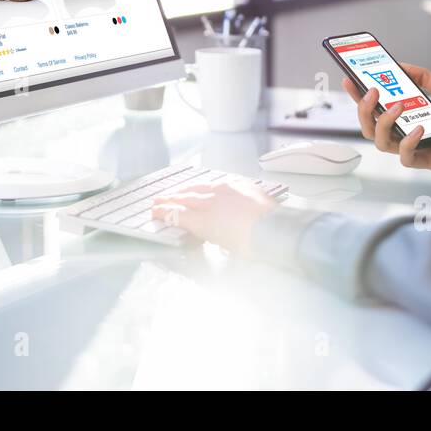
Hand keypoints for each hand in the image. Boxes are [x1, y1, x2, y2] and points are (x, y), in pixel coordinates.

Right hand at [151, 178, 279, 253]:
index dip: (164, 213)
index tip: (154, 212)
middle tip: (158, 199)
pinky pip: (217, 182)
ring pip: (199, 187)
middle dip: (169, 199)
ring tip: (177, 191)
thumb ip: (213, 237)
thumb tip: (210, 233)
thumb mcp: (227, 248)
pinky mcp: (239, 184)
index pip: (178, 215)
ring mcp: (225, 190)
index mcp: (205, 221)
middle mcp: (211, 202)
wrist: (275, 229)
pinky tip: (204, 185)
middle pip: (184, 198)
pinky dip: (206, 185)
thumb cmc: (252, 244)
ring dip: (185, 189)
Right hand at [344, 64, 430, 175]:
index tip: (348, 78)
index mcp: (408, 115)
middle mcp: (406, 131)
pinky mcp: (426, 161)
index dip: (357, 95)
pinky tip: (420, 128)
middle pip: (368, 126)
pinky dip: (408, 141)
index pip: (375, 107)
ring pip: (380, 141)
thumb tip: (399, 64)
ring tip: (398, 106)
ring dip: (383, 122)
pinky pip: (405, 156)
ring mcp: (415, 147)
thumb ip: (422, 77)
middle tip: (371, 91)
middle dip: (362, 108)